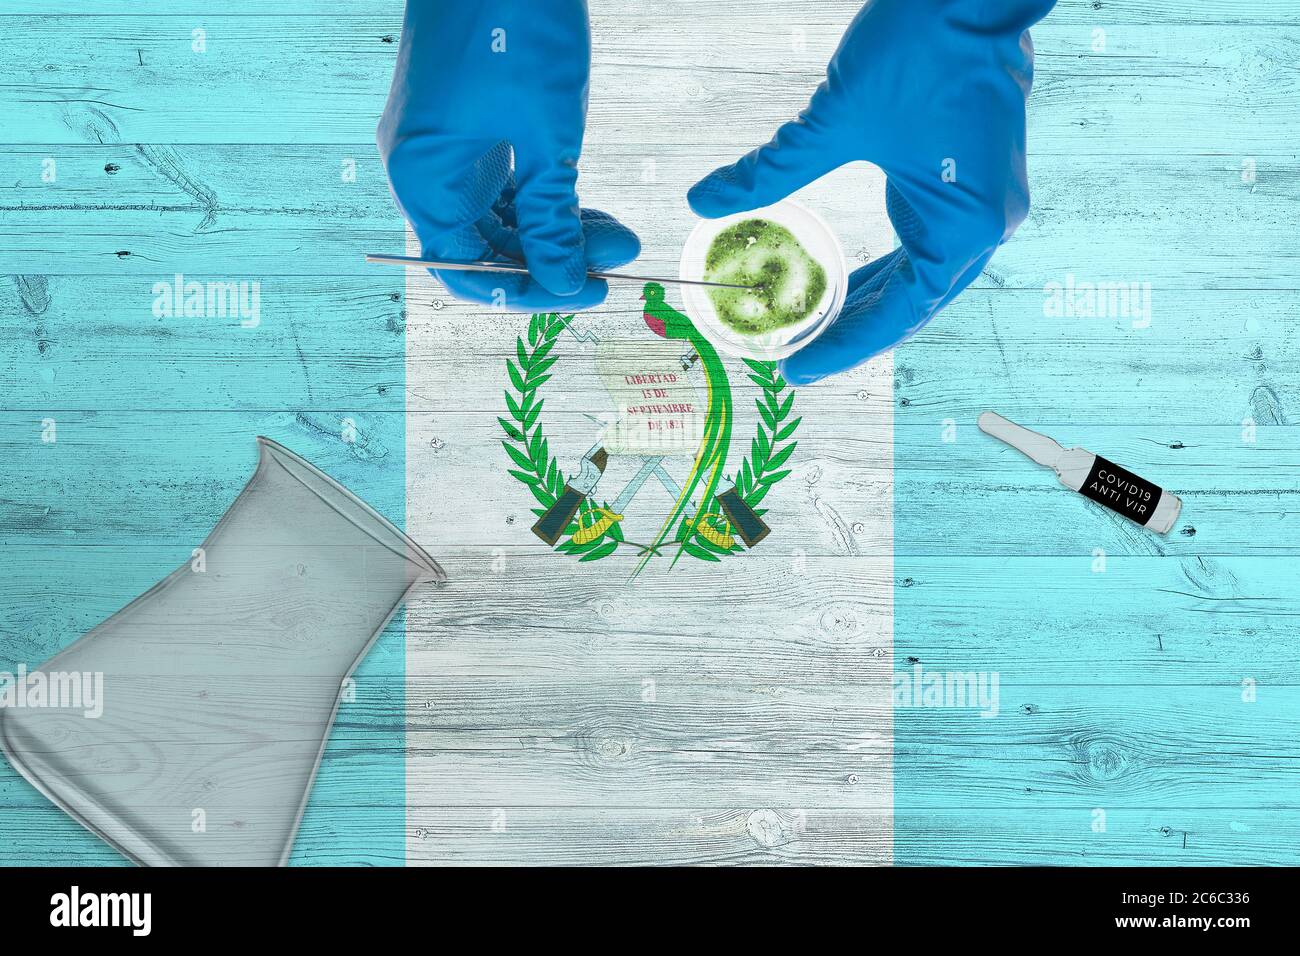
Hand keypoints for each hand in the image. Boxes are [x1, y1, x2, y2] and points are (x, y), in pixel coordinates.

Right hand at [377, 0, 638, 309]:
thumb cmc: (513, 25)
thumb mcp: (546, 137)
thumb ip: (552, 218)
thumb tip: (564, 283)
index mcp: (424, 179)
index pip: (468, 271)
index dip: (527, 293)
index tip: (586, 292)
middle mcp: (422, 168)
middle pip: (485, 247)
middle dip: (553, 258)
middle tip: (618, 260)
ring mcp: (441, 145)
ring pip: (498, 217)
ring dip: (554, 230)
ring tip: (617, 232)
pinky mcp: (463, 124)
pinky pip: (499, 182)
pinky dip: (542, 197)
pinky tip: (586, 205)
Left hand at [688, 0, 1054, 383]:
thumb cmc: (916, 47)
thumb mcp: (832, 120)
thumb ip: (769, 170)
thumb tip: (701, 200)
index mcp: (961, 227)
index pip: (898, 313)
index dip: (844, 347)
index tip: (796, 370)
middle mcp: (984, 227)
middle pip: (913, 305)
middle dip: (854, 331)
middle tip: (796, 357)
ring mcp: (985, 206)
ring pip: (922, 278)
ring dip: (871, 301)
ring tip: (816, 327)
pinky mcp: (974, 183)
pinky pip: (929, 244)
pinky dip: (890, 266)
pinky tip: (850, 280)